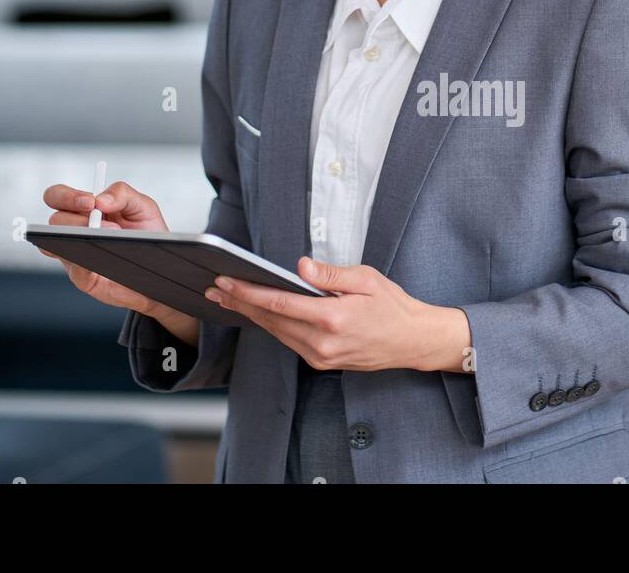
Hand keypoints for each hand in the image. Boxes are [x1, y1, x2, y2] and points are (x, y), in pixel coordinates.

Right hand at [41, 181, 196, 344]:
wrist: (161, 267)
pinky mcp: (83, 277)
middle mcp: (74, 231)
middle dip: (74, 217)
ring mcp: (75, 254)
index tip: (91, 201)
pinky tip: (102, 256)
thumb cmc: (148, 235)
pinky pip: (74, 269)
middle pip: (54, 220)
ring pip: (56, 244)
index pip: (58, 197)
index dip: (67, 196)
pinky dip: (84, 261)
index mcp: (85, 210)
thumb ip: (123, 193)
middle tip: (96, 217)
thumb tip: (100, 200)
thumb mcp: (143, 207)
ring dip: (81, 236)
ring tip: (112, 235)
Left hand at [207, 257, 472, 372]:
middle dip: (241, 303)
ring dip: (252, 315)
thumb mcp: (366, 279)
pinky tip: (260, 313)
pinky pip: (289, 341)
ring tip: (230, 298)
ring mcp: (321, 357)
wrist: (412, 341)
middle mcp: (322, 343)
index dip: (248, 292)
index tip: (226, 281)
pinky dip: (272, 325)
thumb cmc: (393, 306)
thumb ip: (330, 274)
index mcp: (332, 318)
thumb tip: (300, 266)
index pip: (279, 304)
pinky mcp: (322, 362)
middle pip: (271, 320)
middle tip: (216, 288)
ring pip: (277, 332)